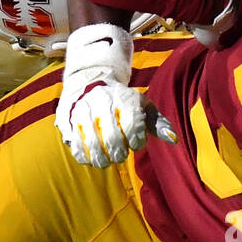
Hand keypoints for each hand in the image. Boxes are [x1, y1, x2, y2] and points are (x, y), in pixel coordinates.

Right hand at [56, 24, 174, 166]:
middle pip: (112, 138)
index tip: (136, 143)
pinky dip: (85, 157)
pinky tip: (92, 158)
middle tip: (120, 155)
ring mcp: (82, 111)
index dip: (136, 141)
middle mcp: (102, 102)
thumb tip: (173, 140)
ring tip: (107, 160)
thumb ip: (158, 123)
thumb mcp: (143, 106)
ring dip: (102, 159)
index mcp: (124, 97)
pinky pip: (76, 146)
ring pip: (92, 144)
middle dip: (119, 153)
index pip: (133, 126)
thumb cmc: (123, 101)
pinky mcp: (68, 120)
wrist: (90, 81)